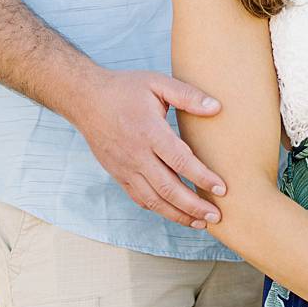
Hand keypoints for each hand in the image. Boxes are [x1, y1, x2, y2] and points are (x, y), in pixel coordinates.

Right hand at [71, 68, 228, 228]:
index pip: (180, 161)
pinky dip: (159, 209)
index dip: (202, 178)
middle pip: (168, 189)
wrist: (85, 99)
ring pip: (153, 200)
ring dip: (178, 215)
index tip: (222, 189)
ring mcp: (125, 168)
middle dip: (194, 206)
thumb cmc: (125, 89)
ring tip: (201, 223)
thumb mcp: (157, 83)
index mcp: (149, 132)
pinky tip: (175, 213)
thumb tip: (217, 107)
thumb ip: (188, 95)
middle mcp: (136, 155)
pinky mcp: (118, 175)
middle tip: (217, 216)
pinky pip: (139, 198)